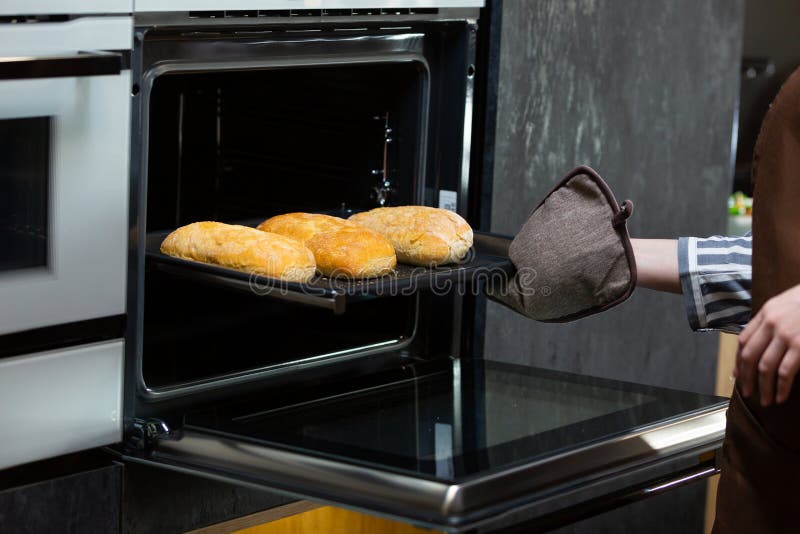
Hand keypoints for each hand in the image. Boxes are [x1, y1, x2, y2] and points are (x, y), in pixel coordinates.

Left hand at [736, 283, 799, 405]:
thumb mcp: (785, 304)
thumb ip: (771, 321)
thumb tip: (760, 343)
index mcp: (766, 313)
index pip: (743, 341)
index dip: (738, 360)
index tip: (738, 375)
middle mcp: (771, 324)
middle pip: (749, 356)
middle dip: (746, 378)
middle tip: (747, 393)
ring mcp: (786, 336)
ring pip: (764, 367)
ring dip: (763, 388)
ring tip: (765, 400)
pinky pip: (784, 372)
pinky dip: (781, 387)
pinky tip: (781, 396)